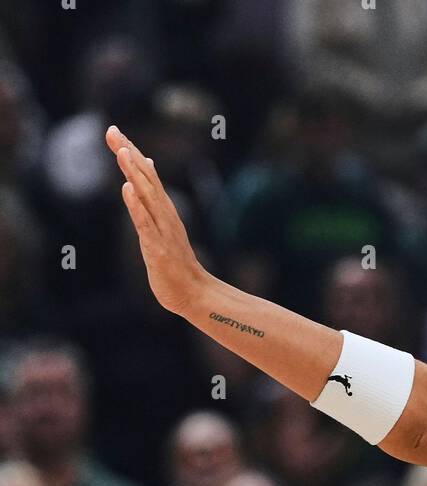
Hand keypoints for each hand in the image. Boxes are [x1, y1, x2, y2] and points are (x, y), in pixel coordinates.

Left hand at [106, 124, 204, 315]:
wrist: (194, 293)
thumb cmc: (176, 261)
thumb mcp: (162, 224)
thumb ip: (153, 196)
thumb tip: (146, 165)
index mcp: (164, 209)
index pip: (146, 174)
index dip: (130, 151)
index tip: (113, 130)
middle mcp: (164, 215)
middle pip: (146, 178)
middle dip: (128, 154)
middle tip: (112, 130)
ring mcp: (162, 231)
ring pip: (147, 197)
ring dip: (134, 174)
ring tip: (121, 152)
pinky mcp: (157, 248)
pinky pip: (146, 224)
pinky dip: (137, 206)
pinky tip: (128, 190)